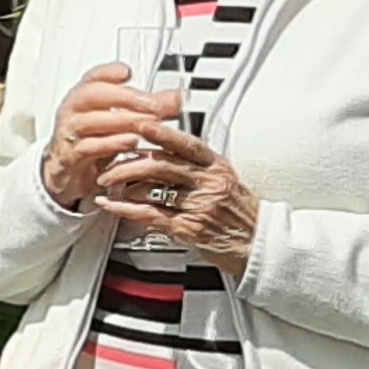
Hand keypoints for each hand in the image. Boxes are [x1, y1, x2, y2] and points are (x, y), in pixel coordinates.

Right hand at [40, 64, 182, 210]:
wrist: (70, 172)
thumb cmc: (94, 140)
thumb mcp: (120, 120)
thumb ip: (149, 108)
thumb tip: (178, 98)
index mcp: (83, 97)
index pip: (92, 77)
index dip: (108, 72)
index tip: (127, 72)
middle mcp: (72, 111)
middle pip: (92, 94)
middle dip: (125, 97)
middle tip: (154, 105)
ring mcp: (68, 132)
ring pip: (91, 121)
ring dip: (122, 120)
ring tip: (148, 122)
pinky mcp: (70, 155)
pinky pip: (88, 146)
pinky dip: (111, 144)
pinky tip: (131, 142)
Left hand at [93, 125, 260, 277]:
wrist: (259, 245)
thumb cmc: (239, 212)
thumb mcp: (225, 179)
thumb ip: (197, 163)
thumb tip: (165, 145)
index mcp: (216, 167)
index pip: (187, 144)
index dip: (162, 133)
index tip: (140, 124)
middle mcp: (209, 183)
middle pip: (161, 165)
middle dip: (128, 165)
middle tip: (109, 166)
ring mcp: (199, 206)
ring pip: (152, 189)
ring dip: (125, 188)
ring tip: (109, 186)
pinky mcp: (189, 228)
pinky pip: (150, 214)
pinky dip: (126, 209)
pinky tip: (112, 204)